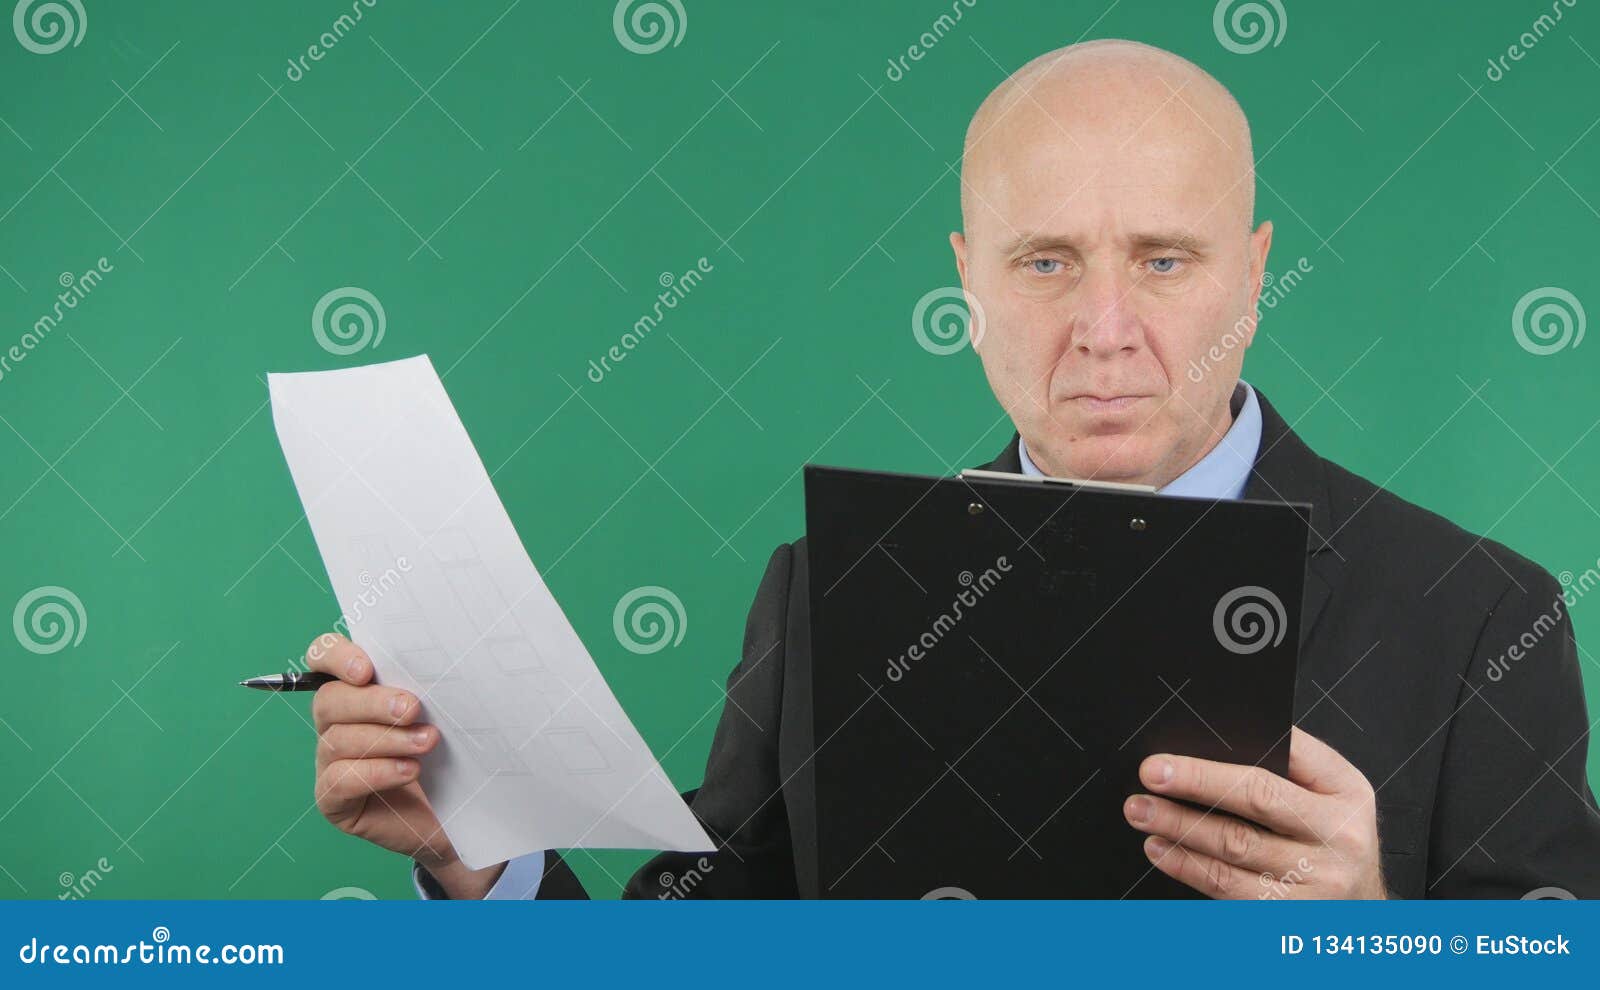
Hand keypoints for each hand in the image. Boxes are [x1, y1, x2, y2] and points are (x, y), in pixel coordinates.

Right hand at [306, 633, 505, 898]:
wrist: (461, 814)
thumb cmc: (449, 757)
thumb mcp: (440, 713)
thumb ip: (424, 687)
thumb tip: (435, 661)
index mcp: (356, 690)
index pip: (324, 658)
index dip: (336, 657)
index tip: (366, 670)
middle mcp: (336, 723)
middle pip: (330, 700)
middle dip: (372, 703)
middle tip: (412, 709)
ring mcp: (330, 763)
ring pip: (338, 740)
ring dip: (386, 739)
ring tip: (427, 742)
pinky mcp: (334, 801)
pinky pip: (339, 780)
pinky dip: (376, 772)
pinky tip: (409, 771)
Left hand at [1123, 726, 1387, 898]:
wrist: (1362, 914)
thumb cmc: (1331, 842)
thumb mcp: (1331, 797)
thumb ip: (1289, 768)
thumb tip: (1213, 745)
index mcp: (1347, 793)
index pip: (1286, 759)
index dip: (1223, 759)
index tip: (1171, 758)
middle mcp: (1339, 837)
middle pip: (1257, 801)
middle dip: (1196, 783)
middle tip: (1150, 775)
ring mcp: (1317, 881)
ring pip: (1235, 847)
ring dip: (1179, 826)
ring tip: (1142, 811)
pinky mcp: (1290, 915)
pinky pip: (1229, 888)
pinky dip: (1188, 866)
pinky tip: (1162, 850)